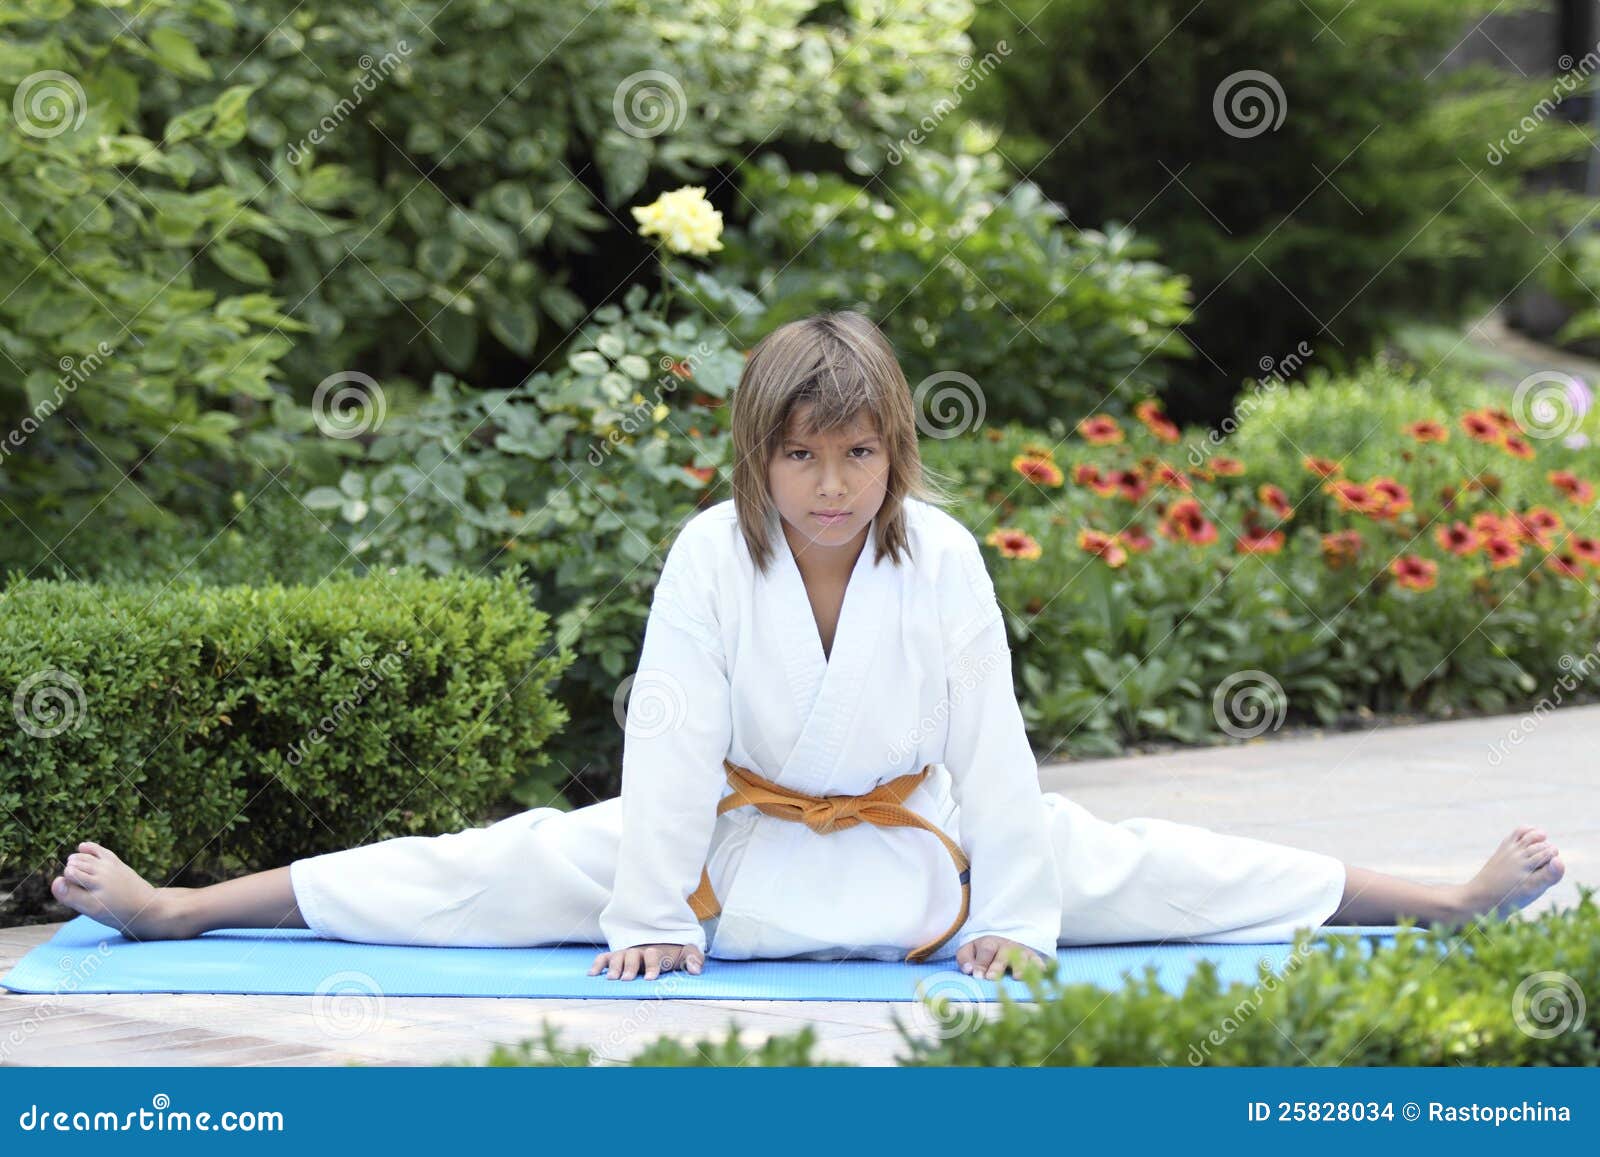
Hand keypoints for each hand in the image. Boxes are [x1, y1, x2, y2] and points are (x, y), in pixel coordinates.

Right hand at [589, 942, 703, 980]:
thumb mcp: (688, 953)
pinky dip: (598, 964)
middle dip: (630, 967)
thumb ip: (694, 959)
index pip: (654, 956)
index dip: (652, 967)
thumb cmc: (676, 952)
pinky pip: (605, 958)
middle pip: (633, 956)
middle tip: (627, 979)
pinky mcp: (617, 956)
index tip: (651, 979)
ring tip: (611, 979)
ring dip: (614, 967)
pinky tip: (592, 975)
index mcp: (657, 951)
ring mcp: (627, 953)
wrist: (663, 940)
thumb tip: (696, 971)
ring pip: (618, 956)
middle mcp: (640, 951)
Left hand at [956, 935, 1046, 979]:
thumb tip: (969, 970)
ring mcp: (1021, 951)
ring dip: (1020, 966)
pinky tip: (1043, 974)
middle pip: (1003, 954)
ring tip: (1018, 977)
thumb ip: (964, 959)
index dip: (981, 963)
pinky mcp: (1033, 958)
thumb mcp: (969, 950)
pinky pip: (1038, 962)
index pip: (986, 950)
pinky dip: (1041, 967)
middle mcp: (1006, 946)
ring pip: (1022, 957)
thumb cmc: (983, 952)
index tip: (978, 976)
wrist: (1003, 941)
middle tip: (992, 978)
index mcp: (989, 943)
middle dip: (998, 966)